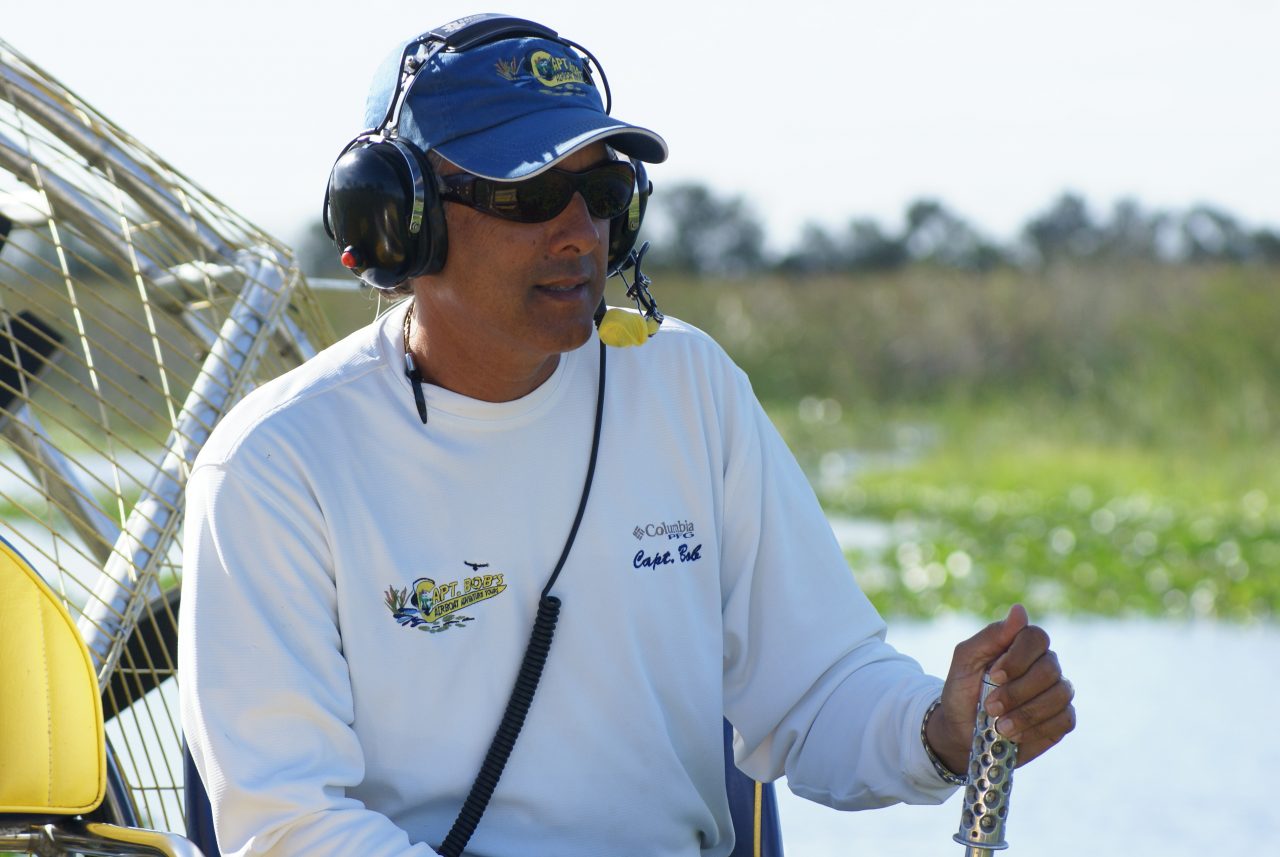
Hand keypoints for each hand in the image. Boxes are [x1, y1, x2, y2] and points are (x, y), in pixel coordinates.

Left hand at [925, 604, 1075, 774]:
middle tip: (990, 706)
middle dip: (1018, 691)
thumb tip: (1019, 610)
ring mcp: (1056, 691)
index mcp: (1021, 645)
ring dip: (1026, 713)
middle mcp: (1044, 665)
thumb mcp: (966, 660)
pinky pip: (1064, 719)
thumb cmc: (962, 689)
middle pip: (1049, 668)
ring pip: (1059, 695)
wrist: (961, 730)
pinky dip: (1037, 729)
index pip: (1036, 637)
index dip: (1018, 658)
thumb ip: (992, 635)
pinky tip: (1015, 735)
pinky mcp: (1062, 718)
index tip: (994, 675)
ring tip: (1000, 725)